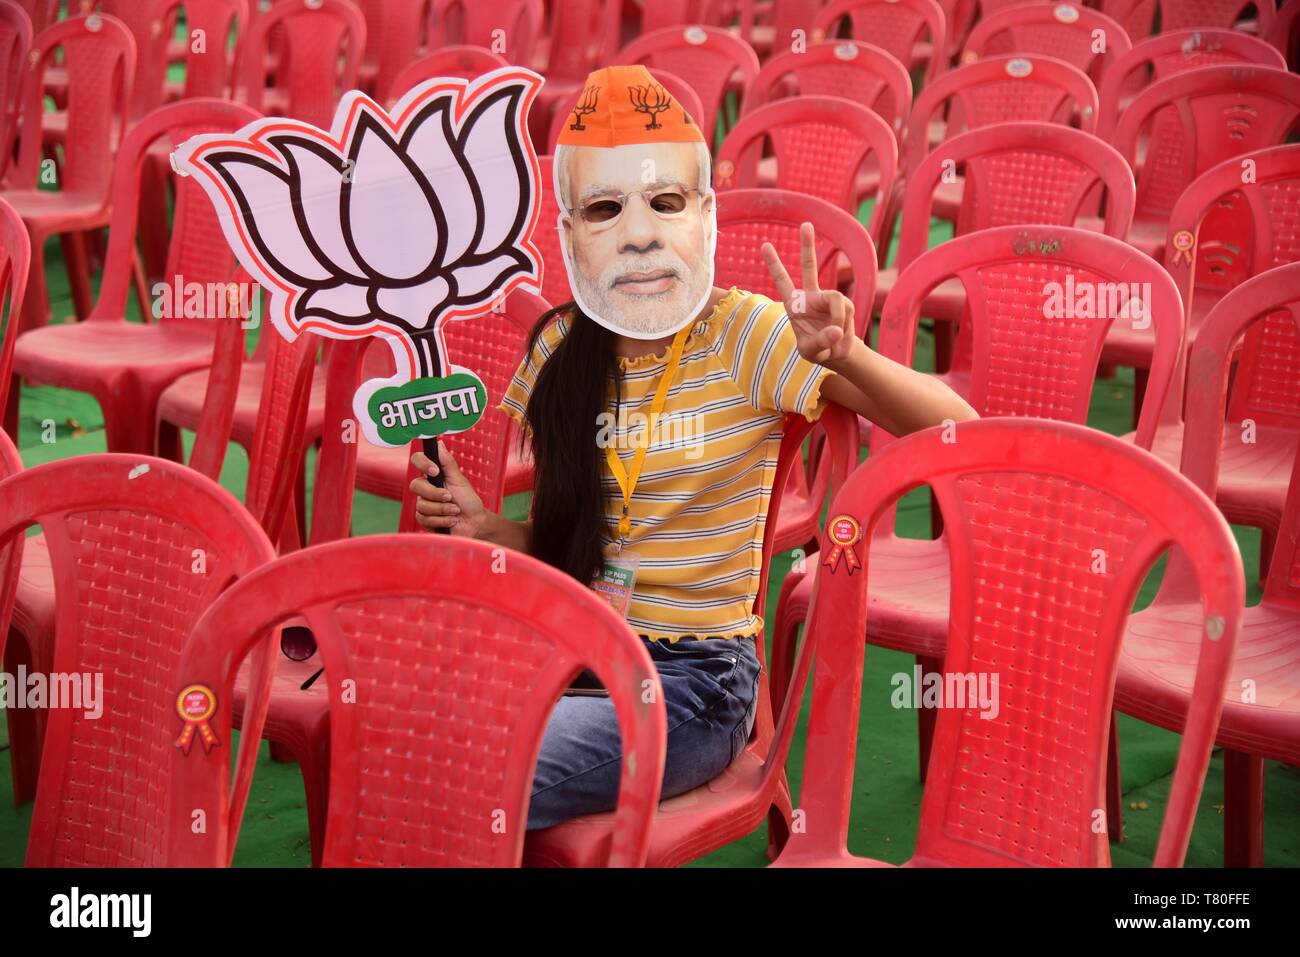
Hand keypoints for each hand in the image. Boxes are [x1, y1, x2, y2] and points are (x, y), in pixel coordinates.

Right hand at [409, 441, 486, 535]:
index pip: (417, 460)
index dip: (423, 464)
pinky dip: (442, 520)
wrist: (474, 523)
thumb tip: (439, 443)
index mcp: (433, 475)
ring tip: (455, 511)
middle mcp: (425, 488)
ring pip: (421, 505)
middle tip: (450, 497)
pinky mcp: (424, 519)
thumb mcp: (460, 480)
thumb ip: (448, 463)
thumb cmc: (468, 500)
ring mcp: (423, 504)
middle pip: (415, 485)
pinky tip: (451, 520)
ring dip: (443, 510)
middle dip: (435, 494)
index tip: (435, 471)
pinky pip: (425, 519)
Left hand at [761, 222, 855, 364]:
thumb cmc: (816, 351)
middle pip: (809, 266)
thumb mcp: (812, 352)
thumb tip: (837, 330)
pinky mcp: (844, 305)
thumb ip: (821, 342)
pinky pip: (847, 314)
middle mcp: (811, 297)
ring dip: (839, 325)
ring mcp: (829, 299)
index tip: (763, 244)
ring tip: (836, 342)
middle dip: (807, 246)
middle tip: (805, 224)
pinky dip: (847, 330)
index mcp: (794, 305)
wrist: (835, 354)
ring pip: (838, 303)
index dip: (774, 264)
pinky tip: (842, 341)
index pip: (782, 281)